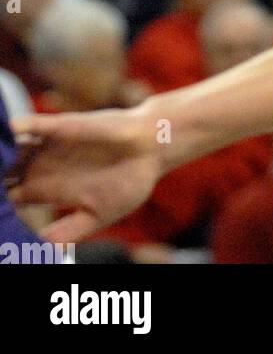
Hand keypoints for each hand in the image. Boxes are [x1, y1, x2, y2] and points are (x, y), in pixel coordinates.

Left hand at [8, 108, 162, 244]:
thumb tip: (38, 249)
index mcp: (53, 188)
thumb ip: (67, 231)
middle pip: (8, 172)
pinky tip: (9, 128)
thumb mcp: (96, 216)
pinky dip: (21, 127)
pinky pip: (36, 126)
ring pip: (16, 149)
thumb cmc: (129, 183)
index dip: (0, 204)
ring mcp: (53, 146)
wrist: (154, 151)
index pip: (16, 196)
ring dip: (2, 154)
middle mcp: (48, 166)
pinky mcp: (64, 127)